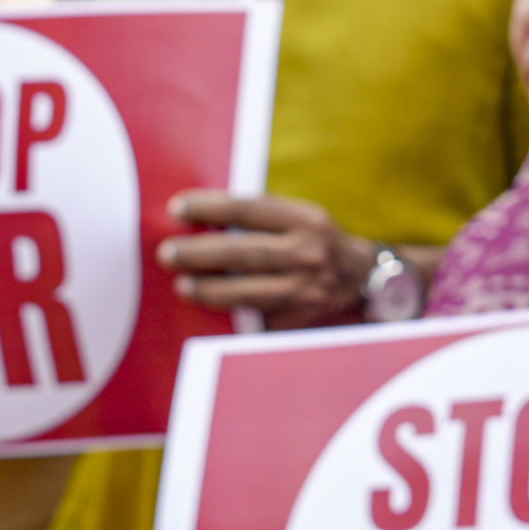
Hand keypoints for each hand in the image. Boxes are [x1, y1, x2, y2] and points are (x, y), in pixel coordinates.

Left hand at [156, 193, 376, 327]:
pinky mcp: (300, 321)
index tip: (176, 208)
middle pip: (242, 253)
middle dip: (198, 253)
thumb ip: (260, 217)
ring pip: (246, 292)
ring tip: (182, 285)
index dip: (209, 207)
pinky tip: (209, 312)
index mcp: (306, 220)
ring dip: (208, 290)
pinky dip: (230, 316)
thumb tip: (198, 218)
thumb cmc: (315, 242)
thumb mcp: (300, 218)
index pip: (248, 209)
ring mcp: (306, 291)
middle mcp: (309, 254)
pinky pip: (257, 320)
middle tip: (167, 253)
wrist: (361, 281)